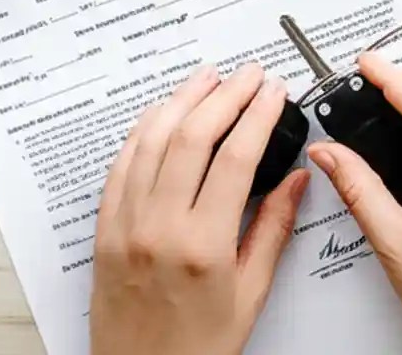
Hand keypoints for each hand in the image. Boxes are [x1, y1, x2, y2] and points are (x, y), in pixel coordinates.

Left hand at [90, 63, 309, 354]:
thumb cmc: (196, 347)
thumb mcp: (251, 292)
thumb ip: (273, 229)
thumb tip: (296, 179)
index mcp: (202, 245)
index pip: (235, 158)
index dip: (257, 115)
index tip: (273, 92)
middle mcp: (158, 228)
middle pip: (192, 137)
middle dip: (225, 95)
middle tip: (248, 74)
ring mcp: (125, 224)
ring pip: (152, 141)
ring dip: (181, 100)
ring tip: (207, 78)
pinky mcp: (104, 228)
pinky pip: (121, 164)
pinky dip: (143, 130)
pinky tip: (161, 113)